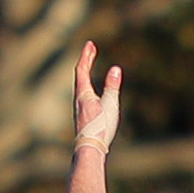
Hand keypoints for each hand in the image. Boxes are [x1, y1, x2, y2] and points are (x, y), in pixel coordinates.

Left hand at [72, 41, 122, 157]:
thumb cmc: (100, 127)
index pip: (82, 69)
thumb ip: (112, 86)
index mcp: (83, 93)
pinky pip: (83, 94)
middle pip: (80, 75)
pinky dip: (87, 84)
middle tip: (91, 49)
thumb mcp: (110, 104)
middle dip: (86, 60)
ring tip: (88, 64)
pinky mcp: (83, 116)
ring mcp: (79, 108)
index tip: (90, 43)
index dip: (86, 55)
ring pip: (80, 85)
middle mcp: (78, 99)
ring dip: (85, 72)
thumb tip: (115, 69)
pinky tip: (91, 90)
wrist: (89, 148)